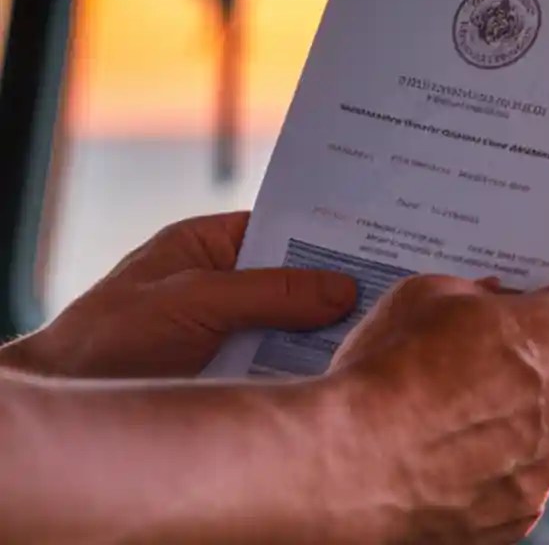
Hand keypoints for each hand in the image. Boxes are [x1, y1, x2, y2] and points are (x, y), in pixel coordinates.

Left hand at [0, 211, 356, 377]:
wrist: (66, 405)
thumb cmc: (107, 339)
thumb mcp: (194, 301)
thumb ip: (270, 292)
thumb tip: (344, 288)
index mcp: (211, 245)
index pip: (285, 227)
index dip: (331, 231)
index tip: (383, 234)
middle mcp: (227, 285)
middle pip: (300, 280)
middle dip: (341, 285)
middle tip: (397, 283)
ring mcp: (233, 333)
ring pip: (298, 327)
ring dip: (331, 332)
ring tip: (384, 326)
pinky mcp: (236, 377)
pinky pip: (286, 366)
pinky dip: (312, 369)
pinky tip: (347, 367)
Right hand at [323, 272, 548, 544]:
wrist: (344, 468)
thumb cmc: (380, 376)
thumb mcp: (422, 295)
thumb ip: (475, 295)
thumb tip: (493, 303)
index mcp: (548, 334)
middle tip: (503, 359)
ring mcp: (545, 464)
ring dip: (520, 421)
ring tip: (452, 421)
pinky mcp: (519, 514)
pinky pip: (522, 482)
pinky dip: (496, 472)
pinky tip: (444, 463)